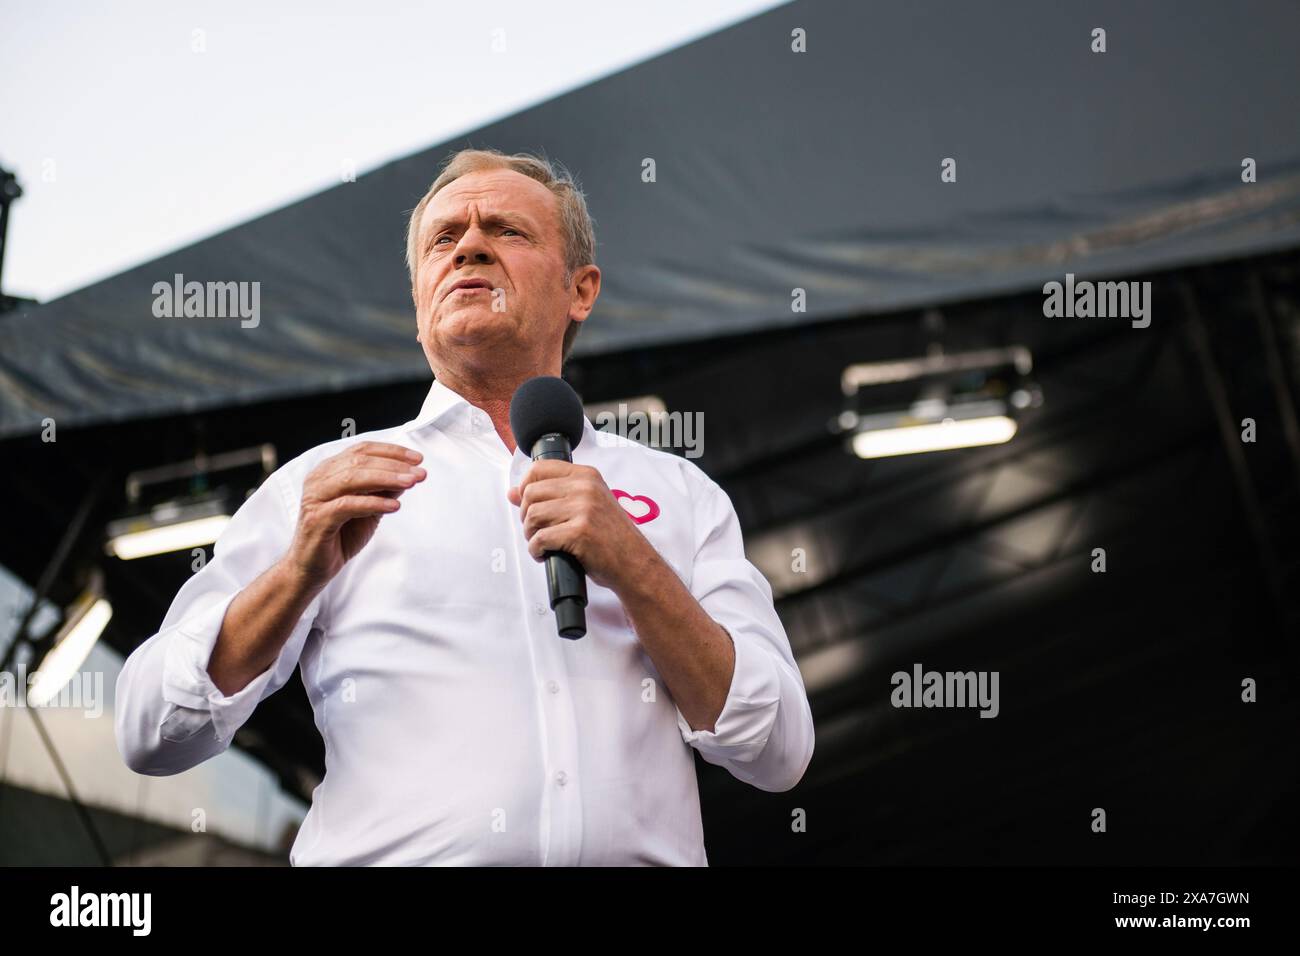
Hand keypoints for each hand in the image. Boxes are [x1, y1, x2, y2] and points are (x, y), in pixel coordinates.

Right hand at [284, 441, 425, 591]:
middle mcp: (319, 479)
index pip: (362, 450)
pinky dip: (373, 503)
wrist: (314, 567)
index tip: (418, 459)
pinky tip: (394, 505)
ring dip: (386, 479)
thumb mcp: (369, 508)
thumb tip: (408, 473)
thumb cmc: (341, 535)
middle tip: (419, 473)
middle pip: (359, 461)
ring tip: (411, 483)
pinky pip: (348, 505)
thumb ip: (384, 489)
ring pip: (353, 479)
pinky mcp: (317, 519)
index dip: (391, 451)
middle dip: (394, 465)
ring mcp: (315, 498)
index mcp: (329, 470)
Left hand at [507, 460, 653, 590]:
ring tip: (542, 544)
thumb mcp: (585, 505)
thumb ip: (551, 495)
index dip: (525, 487)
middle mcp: (585, 487)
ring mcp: (584, 508)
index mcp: (586, 475)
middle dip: (526, 516)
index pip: (539, 468)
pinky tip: (545, 555)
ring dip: (530, 534)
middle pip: (531, 493)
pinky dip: (536, 550)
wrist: (634, 562)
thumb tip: (513, 492)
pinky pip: (541, 538)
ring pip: (533, 516)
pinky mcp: (580, 532)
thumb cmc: (611, 537)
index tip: (529, 504)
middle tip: (536, 531)